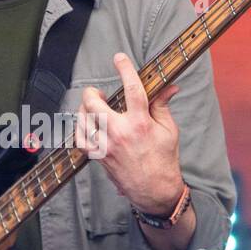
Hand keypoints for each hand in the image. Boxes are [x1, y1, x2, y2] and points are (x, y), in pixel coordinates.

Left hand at [74, 52, 185, 214]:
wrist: (154, 190)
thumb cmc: (164, 160)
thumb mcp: (169, 130)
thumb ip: (163, 105)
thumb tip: (170, 87)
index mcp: (140, 123)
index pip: (132, 89)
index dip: (125, 69)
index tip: (119, 58)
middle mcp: (120, 133)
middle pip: (94, 103)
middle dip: (93, 92)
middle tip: (100, 93)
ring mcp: (106, 146)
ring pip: (83, 119)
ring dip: (85, 109)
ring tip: (94, 107)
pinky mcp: (98, 156)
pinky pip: (80, 138)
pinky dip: (80, 128)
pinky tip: (88, 124)